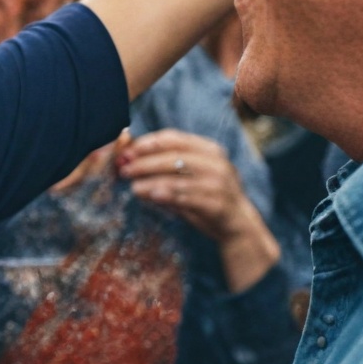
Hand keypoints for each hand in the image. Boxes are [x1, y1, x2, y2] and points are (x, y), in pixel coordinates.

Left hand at [118, 128, 279, 290]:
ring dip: (151, 180)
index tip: (127, 151)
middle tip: (124, 170)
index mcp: (209, 149)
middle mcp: (216, 162)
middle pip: (174, 155)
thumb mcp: (190, 176)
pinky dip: (166, 195)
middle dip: (145, 161)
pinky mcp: (217, 203)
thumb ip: (165, 167)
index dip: (147, 143)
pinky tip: (150, 196)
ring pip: (179, 176)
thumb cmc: (207, 197)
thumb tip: (128, 159)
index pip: (174, 138)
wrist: (238, 225)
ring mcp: (219, 182)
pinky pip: (187, 197)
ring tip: (132, 187)